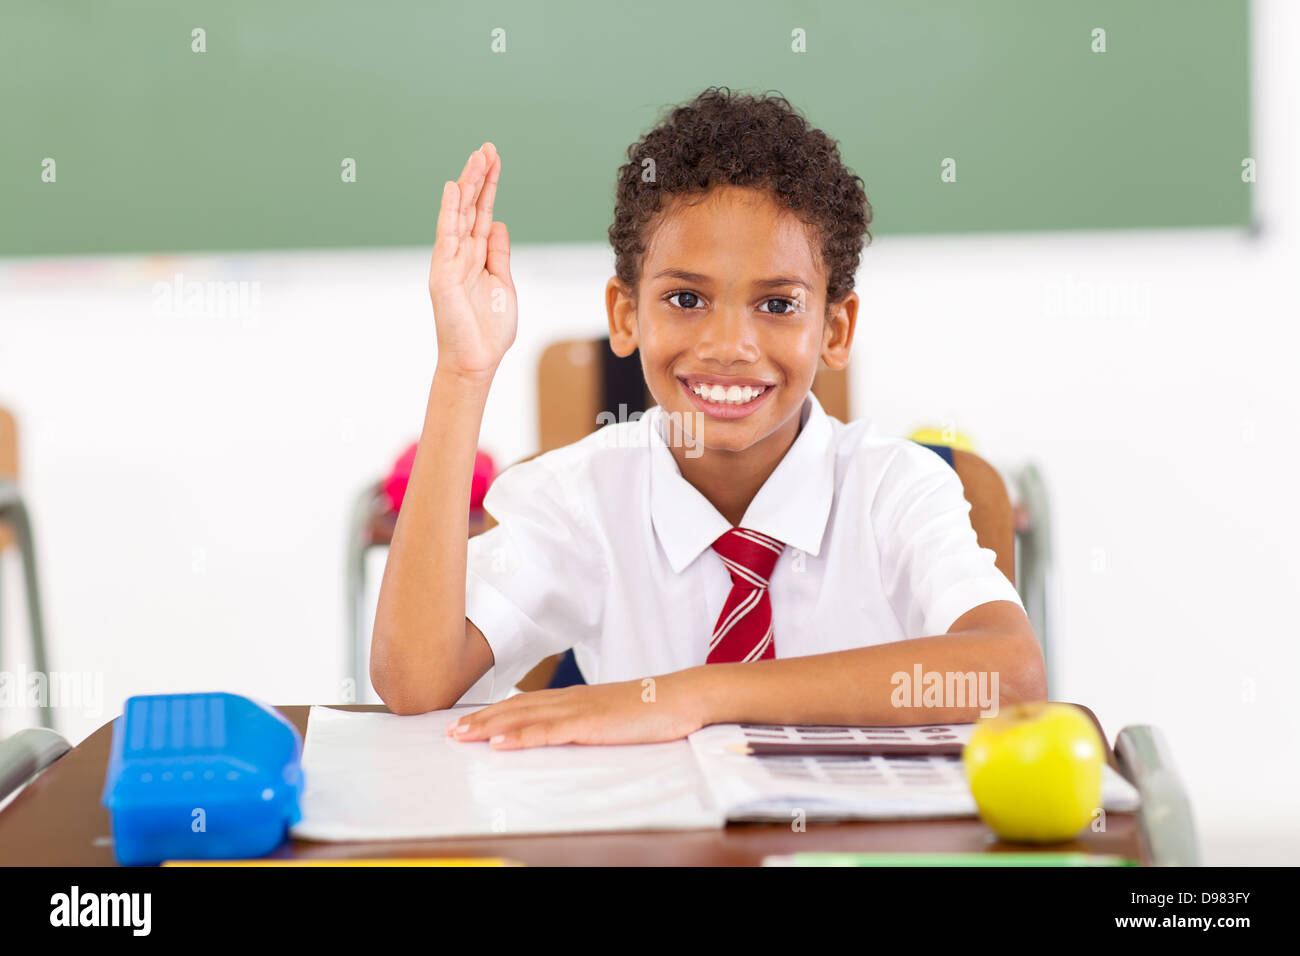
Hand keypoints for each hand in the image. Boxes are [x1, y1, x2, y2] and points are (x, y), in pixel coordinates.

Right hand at [429, 143, 515, 377]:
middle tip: (487, 148)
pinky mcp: (443, 273)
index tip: (494, 160)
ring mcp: (450, 261)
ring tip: (477, 158)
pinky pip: (446, 237)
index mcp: (477, 256)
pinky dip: (448, 212)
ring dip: (467, 185)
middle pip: (470, 207)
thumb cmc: (489, 329)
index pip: (482, 213)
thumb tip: (498, 222)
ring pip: (458, 215)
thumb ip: (499, 254)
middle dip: (479, 177)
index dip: (489, 186)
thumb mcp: (503, 284)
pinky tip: (453, 190)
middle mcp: (462, 254)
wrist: (476, 361)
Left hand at [444, 677, 708, 748]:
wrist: (681, 696)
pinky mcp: (590, 723)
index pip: (526, 704)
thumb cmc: (653, 709)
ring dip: (489, 726)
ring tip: (461, 736)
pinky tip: (500, 743)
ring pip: (524, 717)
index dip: (494, 712)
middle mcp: (571, 698)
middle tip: (449, 730)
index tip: (467, 721)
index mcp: (576, 697)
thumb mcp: (613, 715)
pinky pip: (548, 732)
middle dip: (480, 719)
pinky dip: (521, 736)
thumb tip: (569, 731)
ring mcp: (579, 709)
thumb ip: (588, 720)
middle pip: (516, 708)